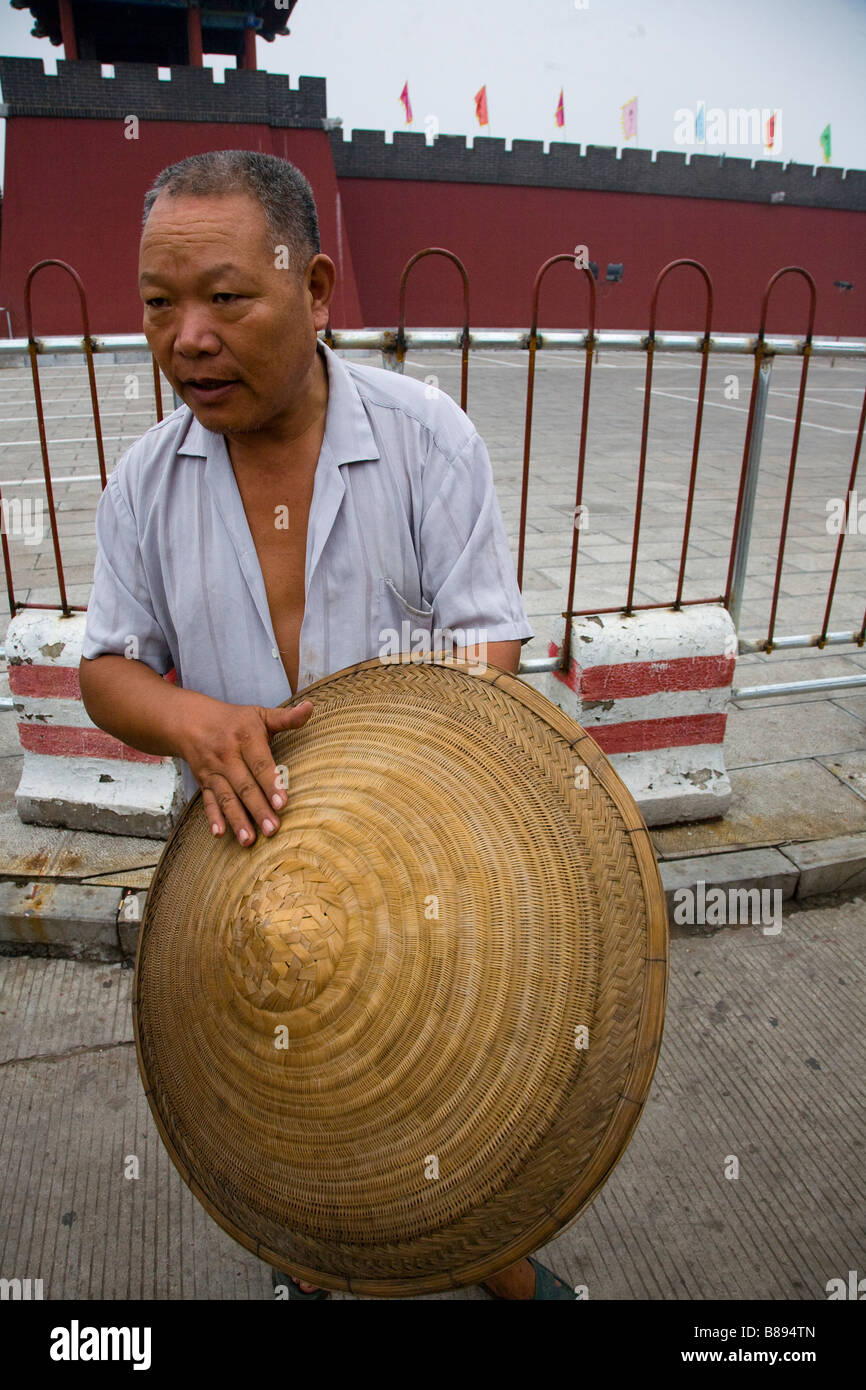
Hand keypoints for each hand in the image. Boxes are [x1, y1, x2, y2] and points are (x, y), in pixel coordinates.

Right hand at [172, 691, 313, 846]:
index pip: (260, 764)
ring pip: (226, 798)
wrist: (191, 721)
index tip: (282, 803)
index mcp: (245, 737)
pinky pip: (207, 801)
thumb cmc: (235, 721)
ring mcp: (213, 771)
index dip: (271, 783)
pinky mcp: (203, 783)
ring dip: (237, 820)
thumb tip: (311, 707)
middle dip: (258, 809)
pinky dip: (212, 818)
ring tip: (249, 841)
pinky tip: (219, 834)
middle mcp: (227, 755)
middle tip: (273, 830)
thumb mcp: (260, 715)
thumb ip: (286, 717)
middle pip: (244, 786)